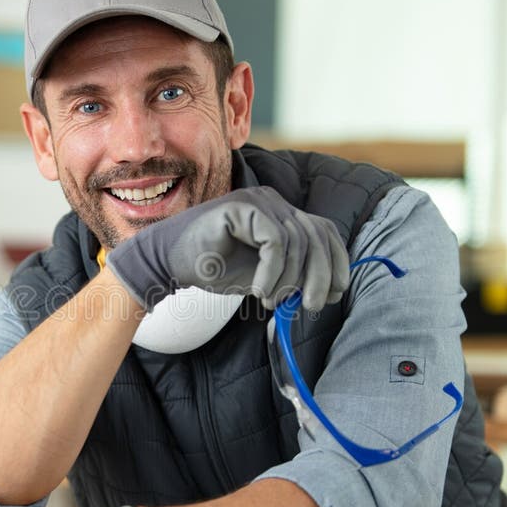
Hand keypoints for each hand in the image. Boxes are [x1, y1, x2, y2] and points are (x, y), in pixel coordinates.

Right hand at [106, 186, 349, 310]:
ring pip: (297, 241)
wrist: (169, 262)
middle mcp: (273, 202)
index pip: (324, 231)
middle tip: (308, 306)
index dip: (337, 262)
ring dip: (288, 280)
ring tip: (272, 300)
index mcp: (282, 214)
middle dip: (319, 275)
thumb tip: (333, 289)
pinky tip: (258, 290)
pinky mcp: (242, 206)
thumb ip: (294, 276)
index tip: (335, 293)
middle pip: (316, 236)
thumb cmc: (214, 267)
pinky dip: (272, 271)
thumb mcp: (265, 276)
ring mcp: (258, 201)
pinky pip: (274, 241)